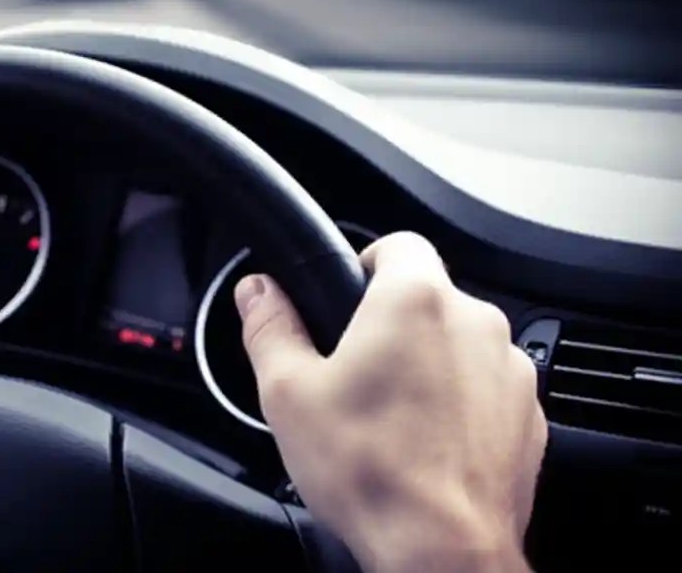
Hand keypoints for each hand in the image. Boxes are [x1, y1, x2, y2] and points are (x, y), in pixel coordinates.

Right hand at [235, 232, 544, 572]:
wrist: (442, 550)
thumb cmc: (371, 472)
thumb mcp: (287, 392)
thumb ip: (269, 327)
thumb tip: (256, 291)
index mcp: (415, 300)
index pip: (397, 243)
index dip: (364, 264)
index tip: (345, 299)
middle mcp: (475, 323)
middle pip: (427, 298)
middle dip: (390, 325)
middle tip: (352, 373)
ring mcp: (510, 371)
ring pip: (458, 345)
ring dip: (428, 365)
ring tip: (388, 418)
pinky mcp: (529, 416)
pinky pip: (486, 390)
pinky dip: (459, 405)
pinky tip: (423, 444)